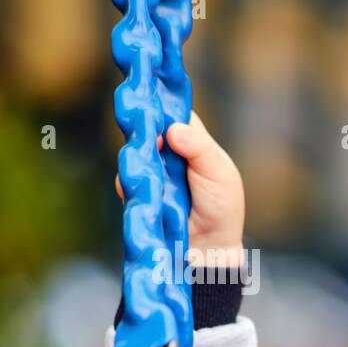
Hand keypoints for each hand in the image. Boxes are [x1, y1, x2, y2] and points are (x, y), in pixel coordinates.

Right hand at [115, 112, 244, 265]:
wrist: (210, 249)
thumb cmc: (222, 207)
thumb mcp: (220, 174)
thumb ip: (200, 149)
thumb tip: (174, 130)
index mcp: (194, 141)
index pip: (174, 112)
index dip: (162, 103)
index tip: (151, 97)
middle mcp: (170, 151)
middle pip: (148, 128)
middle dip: (146, 128)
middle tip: (150, 132)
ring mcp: (152, 170)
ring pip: (134, 152)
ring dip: (139, 155)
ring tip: (147, 158)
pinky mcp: (138, 190)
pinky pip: (125, 180)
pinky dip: (131, 181)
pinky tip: (139, 184)